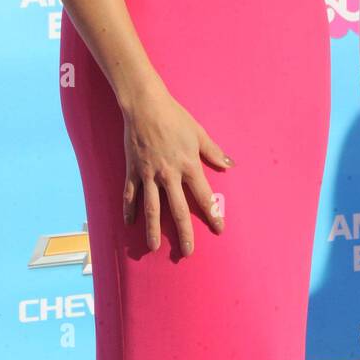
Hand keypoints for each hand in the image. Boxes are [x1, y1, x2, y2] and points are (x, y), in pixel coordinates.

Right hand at [122, 71, 233, 255]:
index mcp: (188, 165)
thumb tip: (229, 165)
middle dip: (184, 232)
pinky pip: (130, 195)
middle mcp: (169, 175)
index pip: (203, 195)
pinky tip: (129, 223)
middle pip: (178, 209)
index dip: (212, 213)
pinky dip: (129, 210)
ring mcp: (149, 174)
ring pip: (152, 208)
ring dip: (154, 229)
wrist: (146, 107)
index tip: (219, 229)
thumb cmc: (175, 117)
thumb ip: (213, 151)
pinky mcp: (133, 170)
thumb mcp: (198, 133)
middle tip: (187, 252)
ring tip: (154, 247)